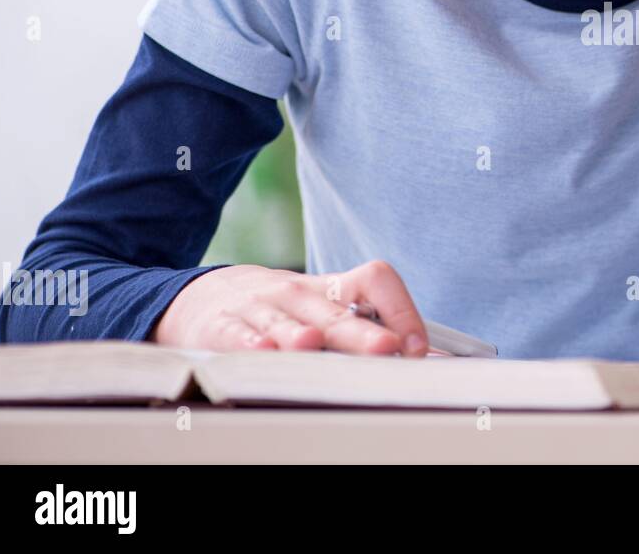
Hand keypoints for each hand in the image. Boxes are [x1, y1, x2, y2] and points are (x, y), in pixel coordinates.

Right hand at [150, 259, 430, 356]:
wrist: (208, 295)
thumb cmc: (284, 311)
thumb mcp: (325, 309)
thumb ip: (372, 329)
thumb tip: (430, 357)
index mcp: (332, 290)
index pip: (374, 281)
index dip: (400, 309)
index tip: (416, 346)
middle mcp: (298, 294)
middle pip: (335, 311)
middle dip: (362, 333)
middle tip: (387, 349)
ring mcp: (259, 307)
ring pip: (285, 320)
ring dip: (301, 333)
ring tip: (315, 344)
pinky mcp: (221, 325)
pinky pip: (237, 332)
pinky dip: (248, 341)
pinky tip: (262, 350)